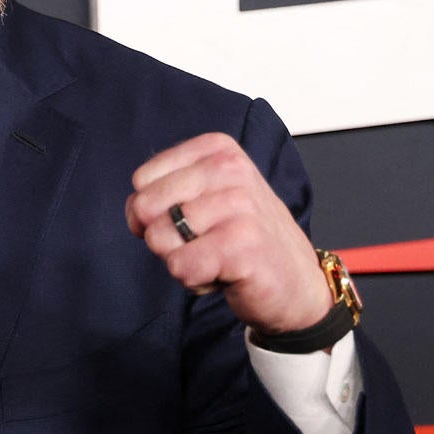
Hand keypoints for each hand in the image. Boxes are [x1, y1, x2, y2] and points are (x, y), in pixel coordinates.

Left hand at [124, 133, 332, 334]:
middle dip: (165, 237)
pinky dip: (194, 280)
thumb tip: (136, 213)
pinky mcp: (241, 245)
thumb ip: (163, 193)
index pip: (142, 179)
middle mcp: (230, 169)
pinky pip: (180, 267)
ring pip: (159, 239)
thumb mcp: (206, 197)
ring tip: (218, 257)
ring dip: (182, 260)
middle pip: (145, 208)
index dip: (155, 211)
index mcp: (218, 149)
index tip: (193, 220)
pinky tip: (225, 274)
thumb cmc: (244, 240)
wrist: (298, 284)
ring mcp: (239, 205)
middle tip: (205, 242)